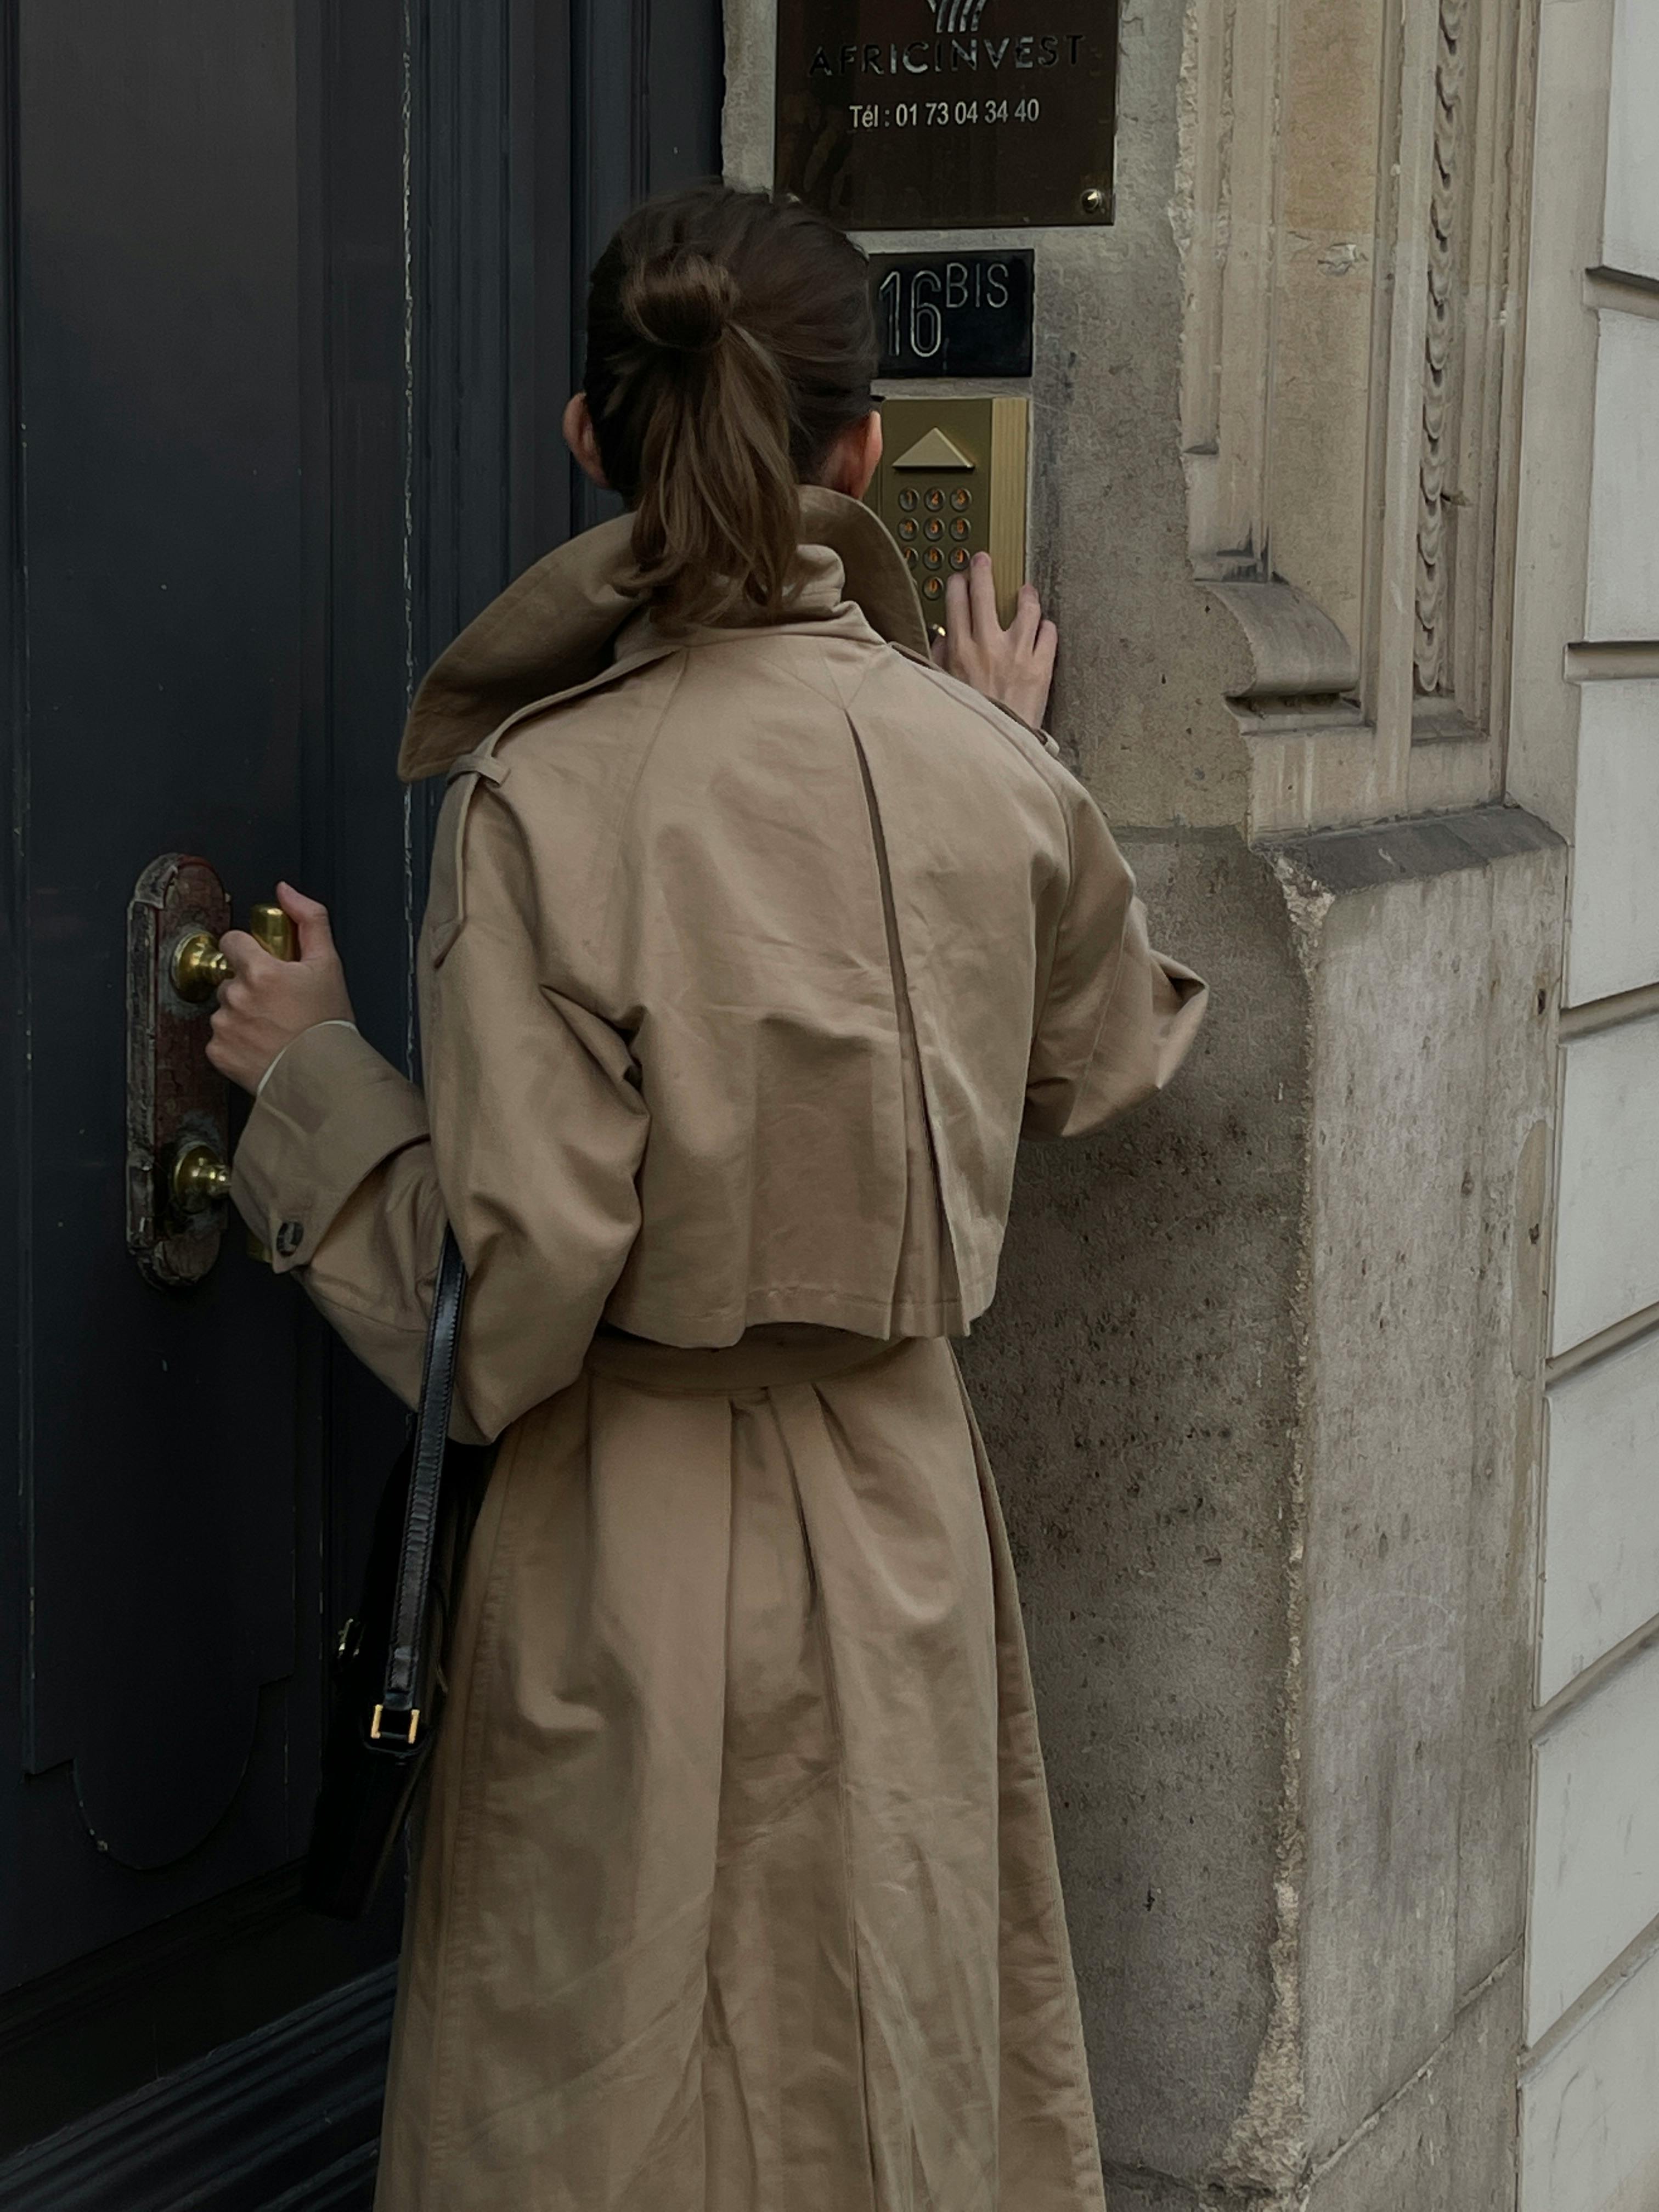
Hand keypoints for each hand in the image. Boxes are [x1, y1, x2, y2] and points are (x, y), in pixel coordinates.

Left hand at [206, 883, 354, 1095]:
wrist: (325, 1077)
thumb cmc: (329, 1025)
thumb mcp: (329, 964)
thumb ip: (308, 919)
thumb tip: (286, 891)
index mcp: (259, 971)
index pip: (233, 942)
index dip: (250, 951)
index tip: (265, 965)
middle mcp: (237, 996)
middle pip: (231, 978)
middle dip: (250, 987)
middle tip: (278, 1004)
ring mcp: (225, 1026)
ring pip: (225, 1009)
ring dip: (243, 1015)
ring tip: (273, 1029)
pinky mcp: (219, 1053)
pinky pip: (220, 1039)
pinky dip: (237, 1043)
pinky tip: (262, 1046)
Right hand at [932, 554, 1057, 728]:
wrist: (994, 750)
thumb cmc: (967, 721)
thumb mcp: (942, 690)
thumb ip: (940, 660)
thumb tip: (941, 637)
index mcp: (958, 652)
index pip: (956, 603)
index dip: (958, 584)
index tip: (959, 578)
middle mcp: (987, 647)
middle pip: (984, 593)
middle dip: (983, 570)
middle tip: (984, 559)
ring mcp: (1017, 655)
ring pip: (1025, 608)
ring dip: (1025, 595)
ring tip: (1026, 592)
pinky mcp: (1041, 668)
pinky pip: (1049, 634)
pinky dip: (1046, 627)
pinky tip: (1044, 627)